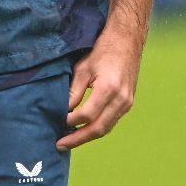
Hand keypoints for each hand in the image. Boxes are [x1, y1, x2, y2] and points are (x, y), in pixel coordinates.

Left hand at [57, 22, 143, 150]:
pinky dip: (97, 128)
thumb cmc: (103, 50)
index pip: (86, 115)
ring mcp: (127, 102)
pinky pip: (111, 121)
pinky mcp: (128, 103)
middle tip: (60, 145)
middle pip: (97, 128)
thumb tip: (63, 112)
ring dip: (87, 136)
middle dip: (77, 139)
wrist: (127, 41)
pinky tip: (84, 129)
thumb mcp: (83, 68)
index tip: (57, 121)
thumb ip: (74, 92)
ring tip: (70, 141)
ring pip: (105, 128)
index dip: (70, 121)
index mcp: (109, 88)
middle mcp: (121, 99)